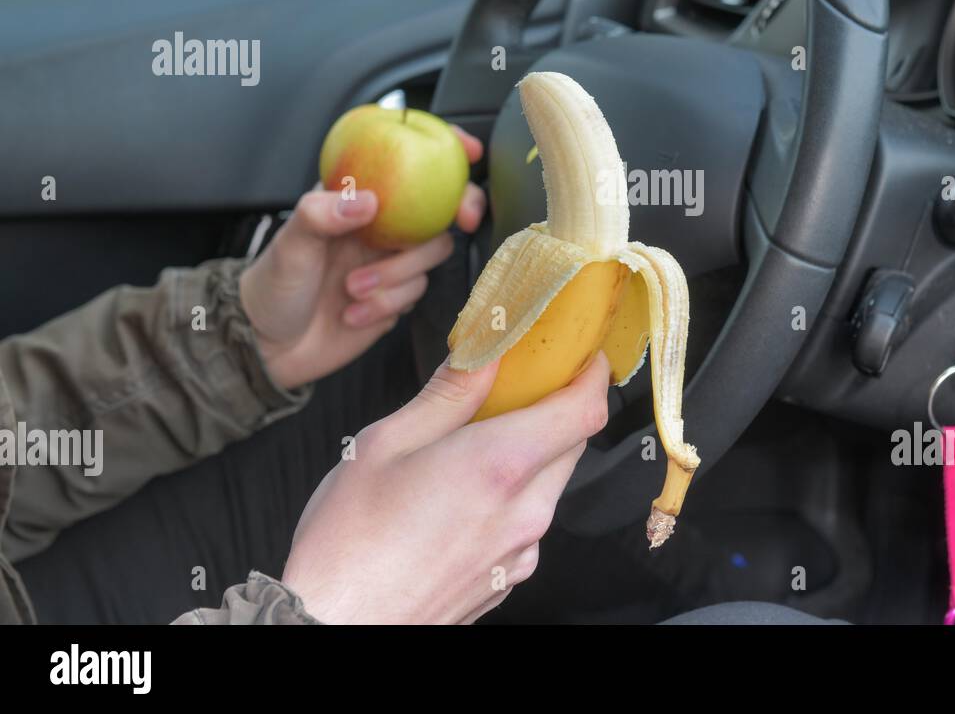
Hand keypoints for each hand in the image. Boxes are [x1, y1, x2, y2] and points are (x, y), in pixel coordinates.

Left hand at [241, 127, 485, 389]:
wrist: (269, 347)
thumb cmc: (272, 286)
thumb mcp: (288, 244)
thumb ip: (321, 214)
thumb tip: (368, 201)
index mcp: (356, 198)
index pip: (404, 162)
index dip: (442, 149)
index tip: (468, 151)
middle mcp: (380, 225)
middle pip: (440, 206)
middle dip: (456, 212)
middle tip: (461, 222)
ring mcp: (392, 261)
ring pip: (433, 254)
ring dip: (397, 275)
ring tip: (352, 289)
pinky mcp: (398, 296)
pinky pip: (416, 293)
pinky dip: (387, 304)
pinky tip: (353, 313)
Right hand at [281, 353, 609, 623]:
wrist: (335, 627)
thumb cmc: (347, 545)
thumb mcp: (384, 444)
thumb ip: (448, 394)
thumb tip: (486, 352)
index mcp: (498, 467)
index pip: (585, 411)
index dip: (593, 376)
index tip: (583, 355)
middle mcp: (523, 512)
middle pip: (573, 444)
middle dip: (557, 410)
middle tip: (520, 387)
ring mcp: (520, 552)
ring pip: (551, 485)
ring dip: (532, 455)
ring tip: (475, 444)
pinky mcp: (507, 579)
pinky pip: (529, 523)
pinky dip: (513, 497)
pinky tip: (463, 496)